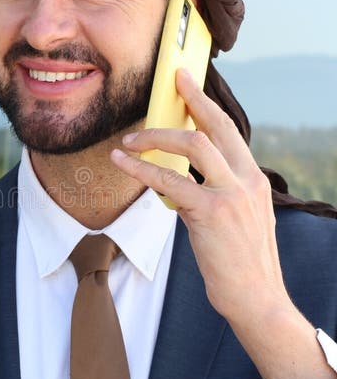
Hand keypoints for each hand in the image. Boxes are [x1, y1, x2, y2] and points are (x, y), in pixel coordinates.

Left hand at [111, 67, 289, 326]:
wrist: (257, 298)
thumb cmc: (243, 265)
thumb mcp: (242, 220)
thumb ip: (221, 195)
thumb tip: (189, 181)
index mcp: (255, 180)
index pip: (231, 132)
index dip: (208, 107)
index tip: (190, 86)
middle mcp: (248, 181)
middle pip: (216, 127)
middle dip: (192, 99)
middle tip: (171, 80)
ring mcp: (232, 195)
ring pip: (193, 145)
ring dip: (156, 137)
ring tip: (130, 139)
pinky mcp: (211, 213)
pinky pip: (170, 181)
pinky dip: (141, 169)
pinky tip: (122, 162)